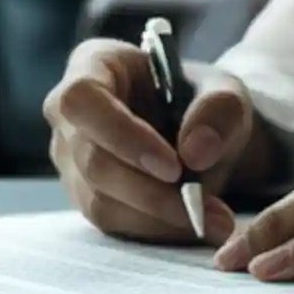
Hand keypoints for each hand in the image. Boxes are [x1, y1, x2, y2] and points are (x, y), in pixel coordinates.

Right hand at [43, 38, 264, 244]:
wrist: (198, 133)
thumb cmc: (201, 99)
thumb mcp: (225, 91)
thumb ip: (218, 111)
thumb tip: (196, 152)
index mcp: (92, 65)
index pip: (81, 99)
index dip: (120, 134)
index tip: (173, 166)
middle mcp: (67, 113)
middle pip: (90, 158)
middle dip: (149, 190)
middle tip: (203, 206)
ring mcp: (69, 158)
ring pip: (98, 199)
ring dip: (157, 216)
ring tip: (213, 220)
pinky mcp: (84, 195)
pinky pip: (111, 221)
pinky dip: (155, 228)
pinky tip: (193, 224)